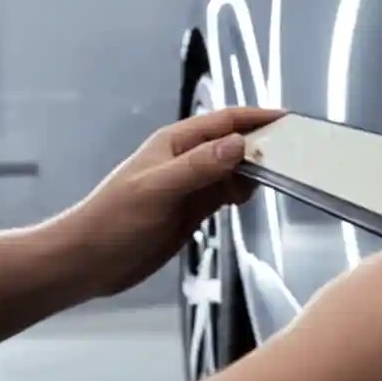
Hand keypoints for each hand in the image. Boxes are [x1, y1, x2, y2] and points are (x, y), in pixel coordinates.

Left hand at [52, 107, 283, 297]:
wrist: (86, 262)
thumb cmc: (113, 221)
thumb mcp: (157, 190)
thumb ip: (198, 167)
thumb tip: (239, 144)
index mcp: (175, 144)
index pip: (224, 122)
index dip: (256, 118)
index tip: (289, 120)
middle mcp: (185, 159)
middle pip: (232, 143)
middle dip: (261, 143)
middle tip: (295, 152)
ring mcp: (189, 185)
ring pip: (232, 169)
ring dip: (254, 170)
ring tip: (279, 176)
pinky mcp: (191, 210)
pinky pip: (225, 192)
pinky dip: (242, 192)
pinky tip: (250, 198)